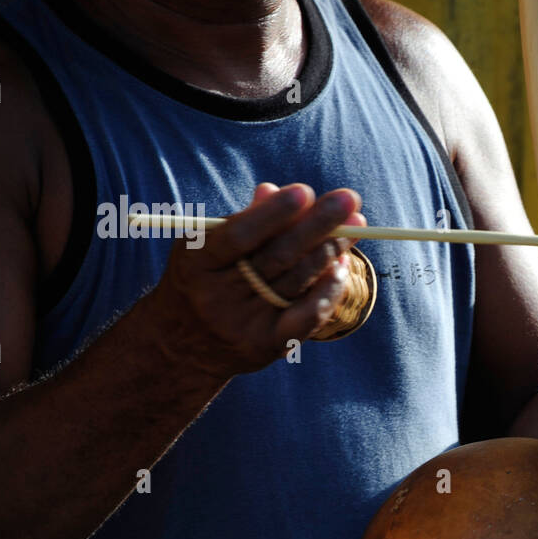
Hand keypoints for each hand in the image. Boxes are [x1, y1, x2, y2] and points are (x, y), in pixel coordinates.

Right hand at [149, 183, 365, 377]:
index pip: (239, 235)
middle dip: (317, 225)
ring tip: (355, 226)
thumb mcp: (206, 248)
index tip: (305, 190)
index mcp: (197, 262)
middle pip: (277, 257)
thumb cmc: (202, 281)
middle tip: (349, 199)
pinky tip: (342, 268)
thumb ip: (242, 221)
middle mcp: (218, 295)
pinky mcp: (266, 345)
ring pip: (296, 281)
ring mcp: (243, 324)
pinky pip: (306, 317)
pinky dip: (328, 291)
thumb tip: (274, 191)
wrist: (182, 347)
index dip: (273, 214)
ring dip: (330, 250)